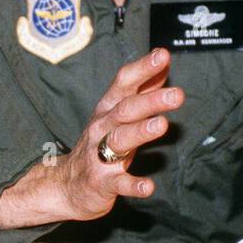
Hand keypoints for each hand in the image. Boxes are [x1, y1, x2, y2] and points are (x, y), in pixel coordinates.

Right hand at [0, 48, 183, 227]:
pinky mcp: (102, 183)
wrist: (65, 186)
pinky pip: (119, 183)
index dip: (143, 69)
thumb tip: (164, 64)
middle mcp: (102, 128)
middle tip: (177, 94)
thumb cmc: (98, 145)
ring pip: (120, 140)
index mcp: (108, 110)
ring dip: (140, 132)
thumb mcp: (117, 115)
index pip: (124, 84)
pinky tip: (148, 186)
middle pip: (125, 110)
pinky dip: (133, 185)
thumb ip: (142, 91)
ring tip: (162, 125)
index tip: (162, 55)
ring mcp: (100, 156)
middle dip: (150, 101)